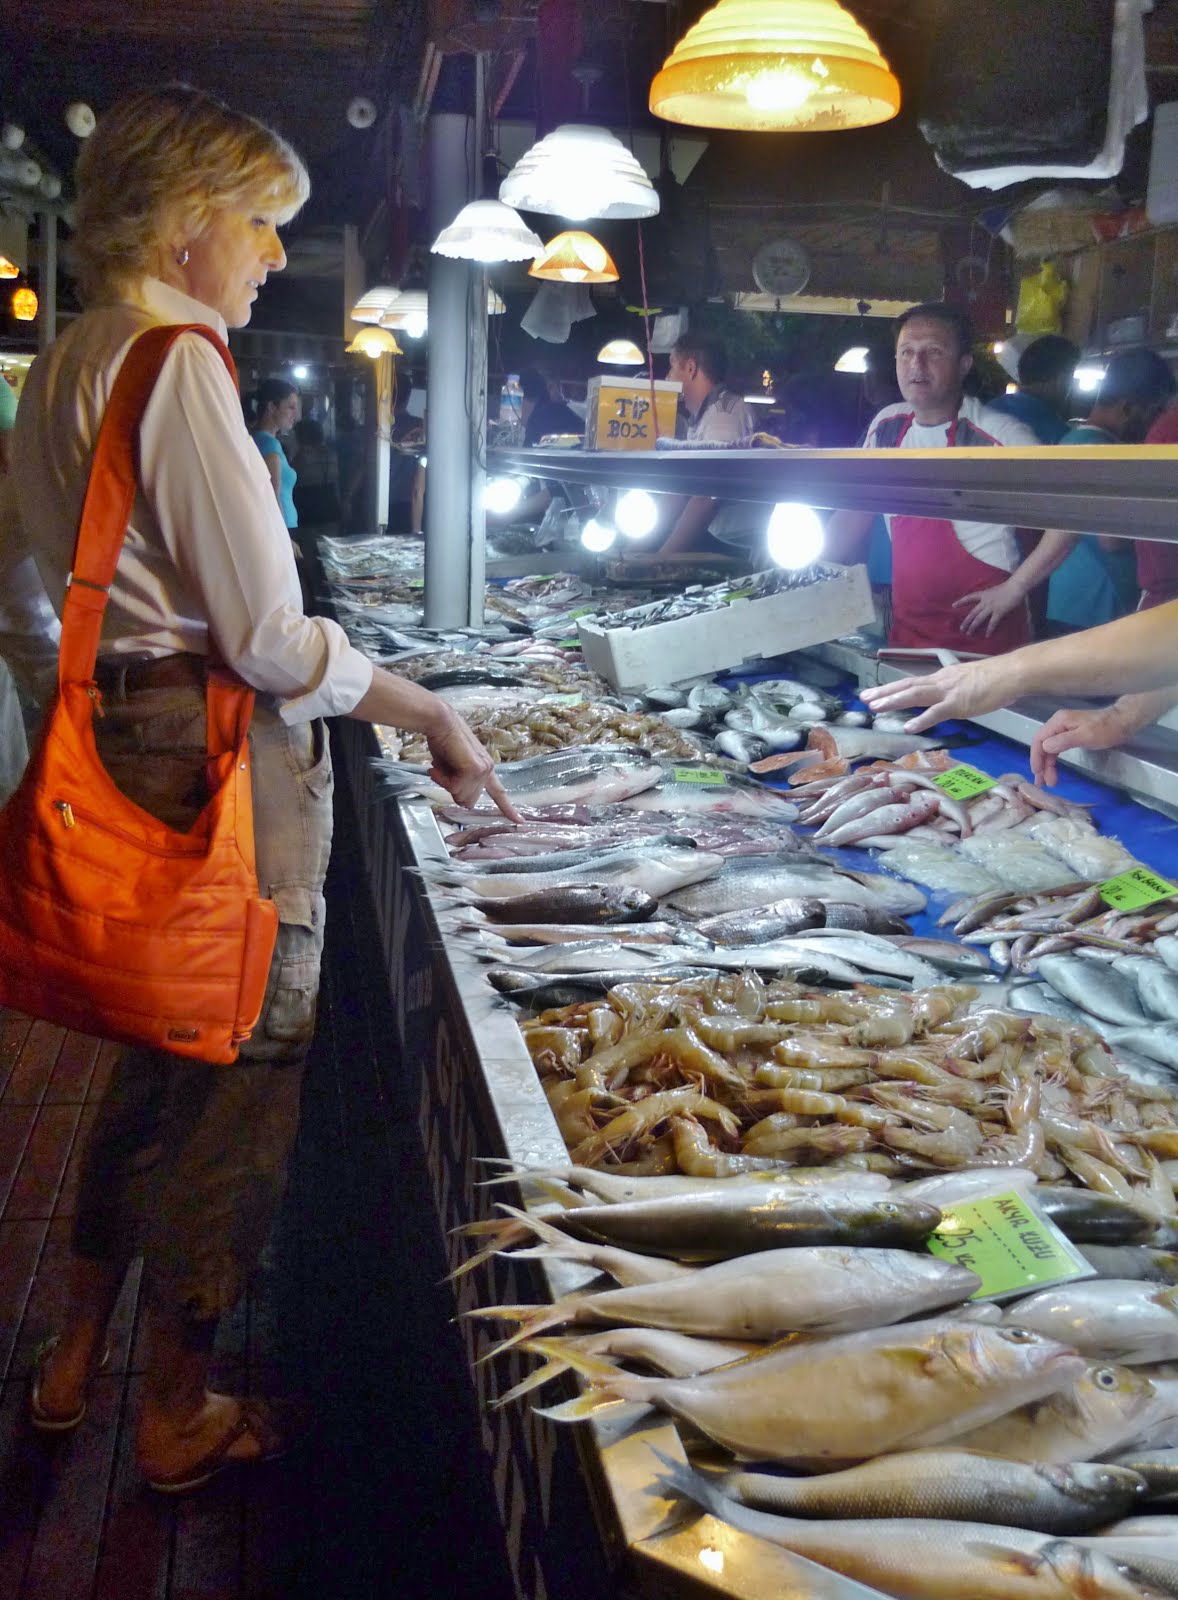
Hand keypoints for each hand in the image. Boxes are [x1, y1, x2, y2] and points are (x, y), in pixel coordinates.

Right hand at [425, 709, 520, 819]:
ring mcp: (483, 770)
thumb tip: (459, 795)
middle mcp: (488, 769)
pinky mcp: (474, 769)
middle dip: (451, 790)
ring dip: (445, 783)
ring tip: (440, 766)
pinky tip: (438, 766)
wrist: (440, 722)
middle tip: (442, 771)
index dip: (508, 809)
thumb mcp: (452, 768)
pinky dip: (443, 780)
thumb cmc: (442, 741)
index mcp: (485, 768)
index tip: (520, 821)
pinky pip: (454, 788)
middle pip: (467, 801)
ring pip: (460, 796)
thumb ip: (459, 782)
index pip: (499, 792)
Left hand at [862, 659, 1006, 733]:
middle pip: (907, 686)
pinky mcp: (958, 704)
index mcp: (942, 678)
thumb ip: (954, 688)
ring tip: (875, 707)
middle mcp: (940, 682)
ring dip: (894, 701)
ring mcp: (947, 692)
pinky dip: (921, 720)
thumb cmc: (994, 678)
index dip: (892, 688)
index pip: (912, 682)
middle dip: (884, 692)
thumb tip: (949, 695)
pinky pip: (936, 713)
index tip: (874, 692)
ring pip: (915, 695)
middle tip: (863, 698)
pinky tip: (908, 727)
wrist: (1010, 673)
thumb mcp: (967, 680)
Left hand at [953, 578, 1023, 637]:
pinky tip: (987, 635)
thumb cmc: (1008, 587)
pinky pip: (992, 622)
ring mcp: (991, 607)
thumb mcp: (995, 590)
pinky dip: (989, 629)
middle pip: (972, 613)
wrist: (1015, 587)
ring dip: (973, 627)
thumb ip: (990, 597)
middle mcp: (985, 601)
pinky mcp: (999, 611)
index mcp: (983, 594)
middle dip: (966, 621)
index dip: (961, 601)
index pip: (969, 597)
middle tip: (961, 629)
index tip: (953, 605)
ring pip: (979, 619)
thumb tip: (988, 603)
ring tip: (969, 633)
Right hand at [1030, 704, 1130, 787]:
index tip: (1037, 773)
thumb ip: (1064, 741)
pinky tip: (1054, 769)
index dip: (1036, 757)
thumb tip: (1045, 747)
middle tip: (1042, 782)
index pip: (1039, 740)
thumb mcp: (1086, 736)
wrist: (1123, 721)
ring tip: (1049, 781)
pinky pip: (1057, 748)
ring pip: (1049, 748)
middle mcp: (1058, 724)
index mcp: (1059, 722)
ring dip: (1047, 765)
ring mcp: (1064, 729)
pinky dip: (1054, 760)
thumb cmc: (1106, 728)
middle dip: (1041, 764)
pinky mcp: (1071, 734)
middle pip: (1042, 745)